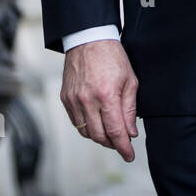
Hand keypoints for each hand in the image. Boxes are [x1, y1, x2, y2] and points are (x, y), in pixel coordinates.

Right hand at [62, 40, 138, 161]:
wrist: (88, 39)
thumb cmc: (112, 57)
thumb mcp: (130, 80)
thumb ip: (129, 109)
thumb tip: (130, 132)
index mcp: (106, 95)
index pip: (115, 130)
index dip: (123, 147)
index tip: (129, 155)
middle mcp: (87, 100)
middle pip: (98, 136)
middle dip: (112, 144)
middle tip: (122, 143)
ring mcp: (73, 100)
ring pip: (85, 132)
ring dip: (99, 137)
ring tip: (110, 132)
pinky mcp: (65, 98)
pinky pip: (76, 122)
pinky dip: (87, 127)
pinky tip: (97, 122)